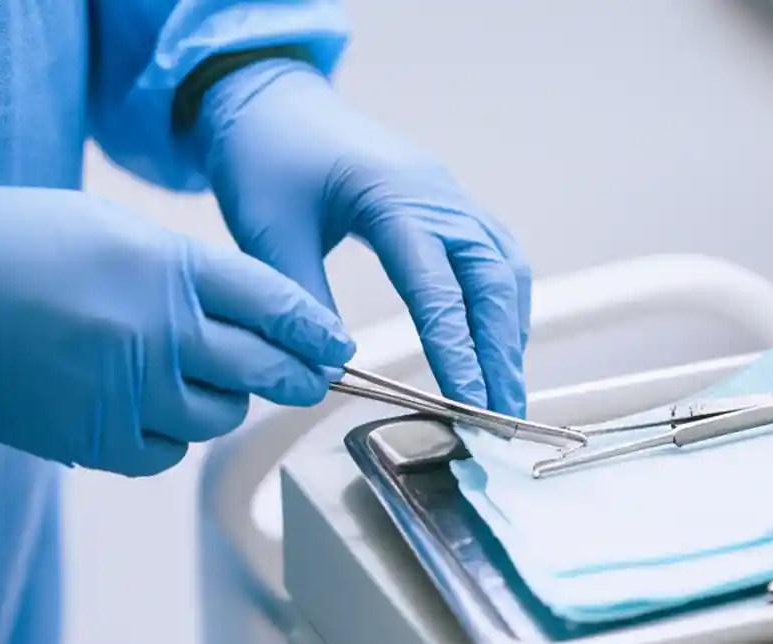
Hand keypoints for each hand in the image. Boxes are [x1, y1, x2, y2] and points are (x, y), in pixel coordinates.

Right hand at [0, 184, 354, 475]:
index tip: (337, 346)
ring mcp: (128, 389)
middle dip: (295, 376)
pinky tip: (152, 411)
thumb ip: (190, 275)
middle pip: (262, 369)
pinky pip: (166, 453)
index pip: (274, 304)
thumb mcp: (120, 230)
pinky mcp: (93, 437)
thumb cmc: (23, 243)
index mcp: (173, 268)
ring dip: (223, 403)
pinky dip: (171, 437)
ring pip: (219, 416)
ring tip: (200, 382)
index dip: (315, 330)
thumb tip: (252, 320)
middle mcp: (160, 331)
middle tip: (307, 379)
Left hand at [199, 60, 530, 416]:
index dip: (458, 347)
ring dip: (508, 332)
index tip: (468, 401)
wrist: (270, 98)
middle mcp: (436, 194)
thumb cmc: (264, 154)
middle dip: (500, 352)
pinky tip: (497, 345)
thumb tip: (331, 366)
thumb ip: (302, 298)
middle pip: (492, 279)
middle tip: (502, 416)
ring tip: (504, 394)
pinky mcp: (445, 205)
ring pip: (503, 269)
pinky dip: (502, 306)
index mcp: (392, 195)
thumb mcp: (267, 230)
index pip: (440, 284)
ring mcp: (448, 197)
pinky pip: (494, 257)